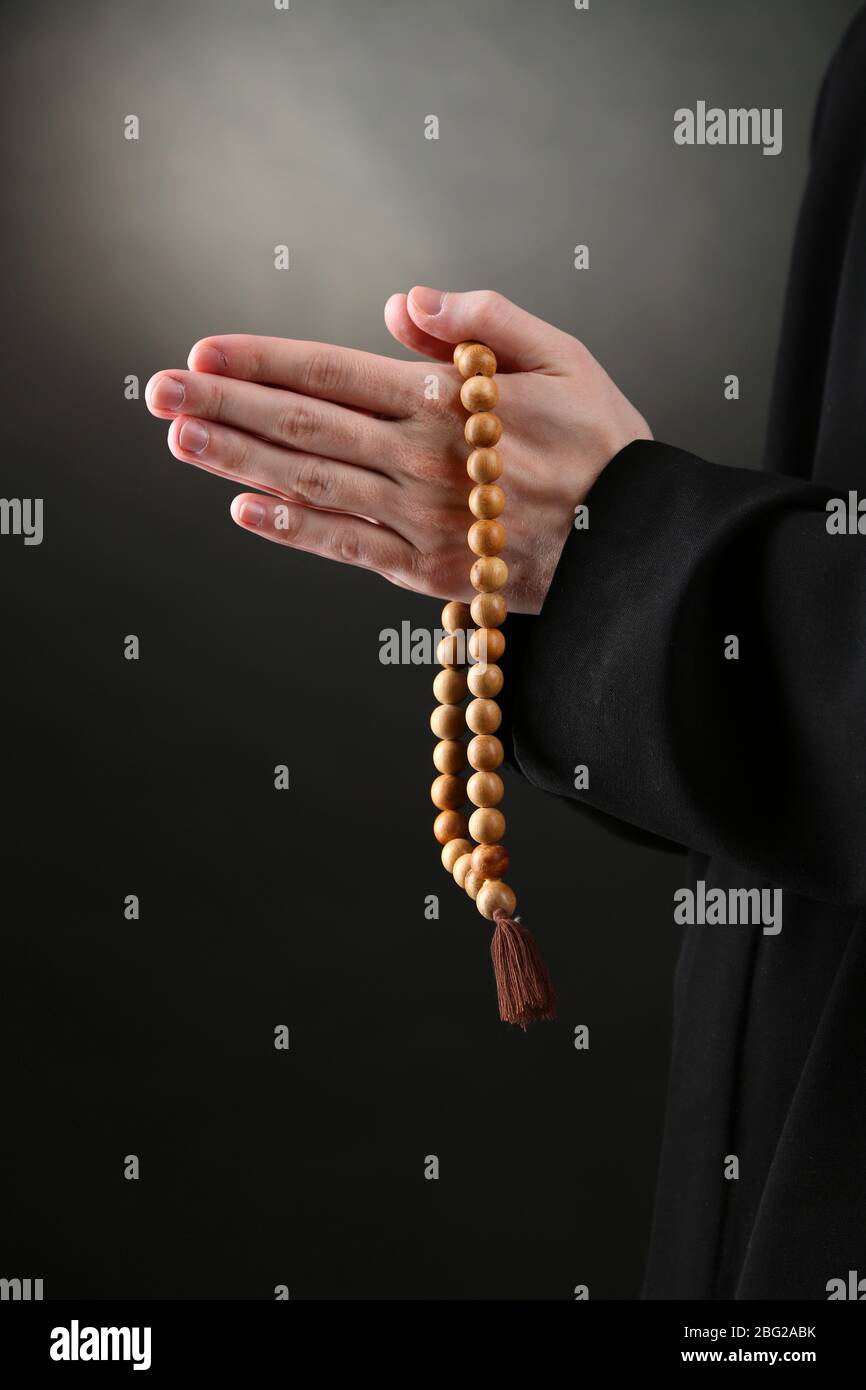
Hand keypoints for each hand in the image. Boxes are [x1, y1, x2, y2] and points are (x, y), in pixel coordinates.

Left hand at [145, 288, 651, 613]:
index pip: (332, 372)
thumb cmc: (603, 444)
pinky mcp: (422, 572)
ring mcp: (415, 520)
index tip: (204, 353)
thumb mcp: (561, 353)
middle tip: (159, 392)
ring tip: (180, 440)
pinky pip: (343, 547)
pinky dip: (291, 528)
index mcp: (446, 402)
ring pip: (310, 483)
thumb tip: (400, 304)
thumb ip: (481, 318)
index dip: (261, 361)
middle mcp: (418, 461)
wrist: (636, 544)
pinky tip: (244, 507)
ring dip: (237, 460)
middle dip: (224, 407)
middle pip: (303, 426)